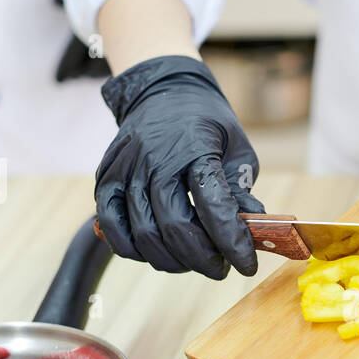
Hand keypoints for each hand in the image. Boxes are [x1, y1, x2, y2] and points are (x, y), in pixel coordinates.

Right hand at [94, 55, 261, 277]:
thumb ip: (241, 192)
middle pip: (175, 227)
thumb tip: (253, 234)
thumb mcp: (237, 149)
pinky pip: (112, 227)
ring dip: (173, 261)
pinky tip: (157, 252)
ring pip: (144, 234)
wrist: (163, 91)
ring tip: (193, 261)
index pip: (214, 206)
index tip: (247, 266)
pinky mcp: (105, 178)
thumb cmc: (206, 124)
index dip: (233, 243)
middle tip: (220, 267)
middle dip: (203, 259)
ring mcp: (126, 168)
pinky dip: (133, 250)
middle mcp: (156, 158)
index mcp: (195, 148)